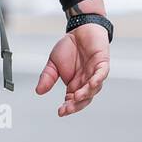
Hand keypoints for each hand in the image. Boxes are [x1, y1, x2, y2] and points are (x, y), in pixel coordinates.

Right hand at [36, 0, 109, 116]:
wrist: (79, 29)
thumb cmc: (69, 47)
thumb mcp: (53, 64)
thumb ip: (47, 78)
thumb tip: (39, 92)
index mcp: (75, 84)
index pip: (73, 100)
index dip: (68, 106)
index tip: (60, 111)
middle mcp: (86, 81)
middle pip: (85, 98)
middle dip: (76, 105)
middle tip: (67, 108)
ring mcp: (95, 72)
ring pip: (94, 88)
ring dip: (86, 93)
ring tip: (77, 97)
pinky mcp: (102, 62)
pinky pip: (102, 73)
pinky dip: (98, 79)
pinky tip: (92, 83)